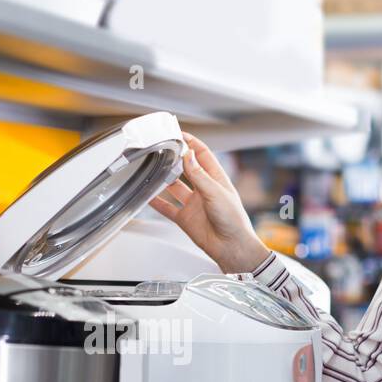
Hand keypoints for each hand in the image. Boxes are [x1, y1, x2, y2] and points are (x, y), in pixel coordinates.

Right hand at [148, 132, 269, 273]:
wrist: (231, 247)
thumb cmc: (233, 220)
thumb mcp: (216, 193)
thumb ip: (199, 175)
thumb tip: (188, 156)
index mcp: (216, 179)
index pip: (202, 155)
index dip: (191, 144)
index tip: (179, 135)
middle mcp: (204, 190)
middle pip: (186, 169)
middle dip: (175, 159)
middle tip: (163, 150)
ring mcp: (194, 204)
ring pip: (175, 187)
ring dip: (165, 180)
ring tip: (153, 170)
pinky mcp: (185, 218)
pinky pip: (168, 208)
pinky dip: (157, 202)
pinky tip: (148, 196)